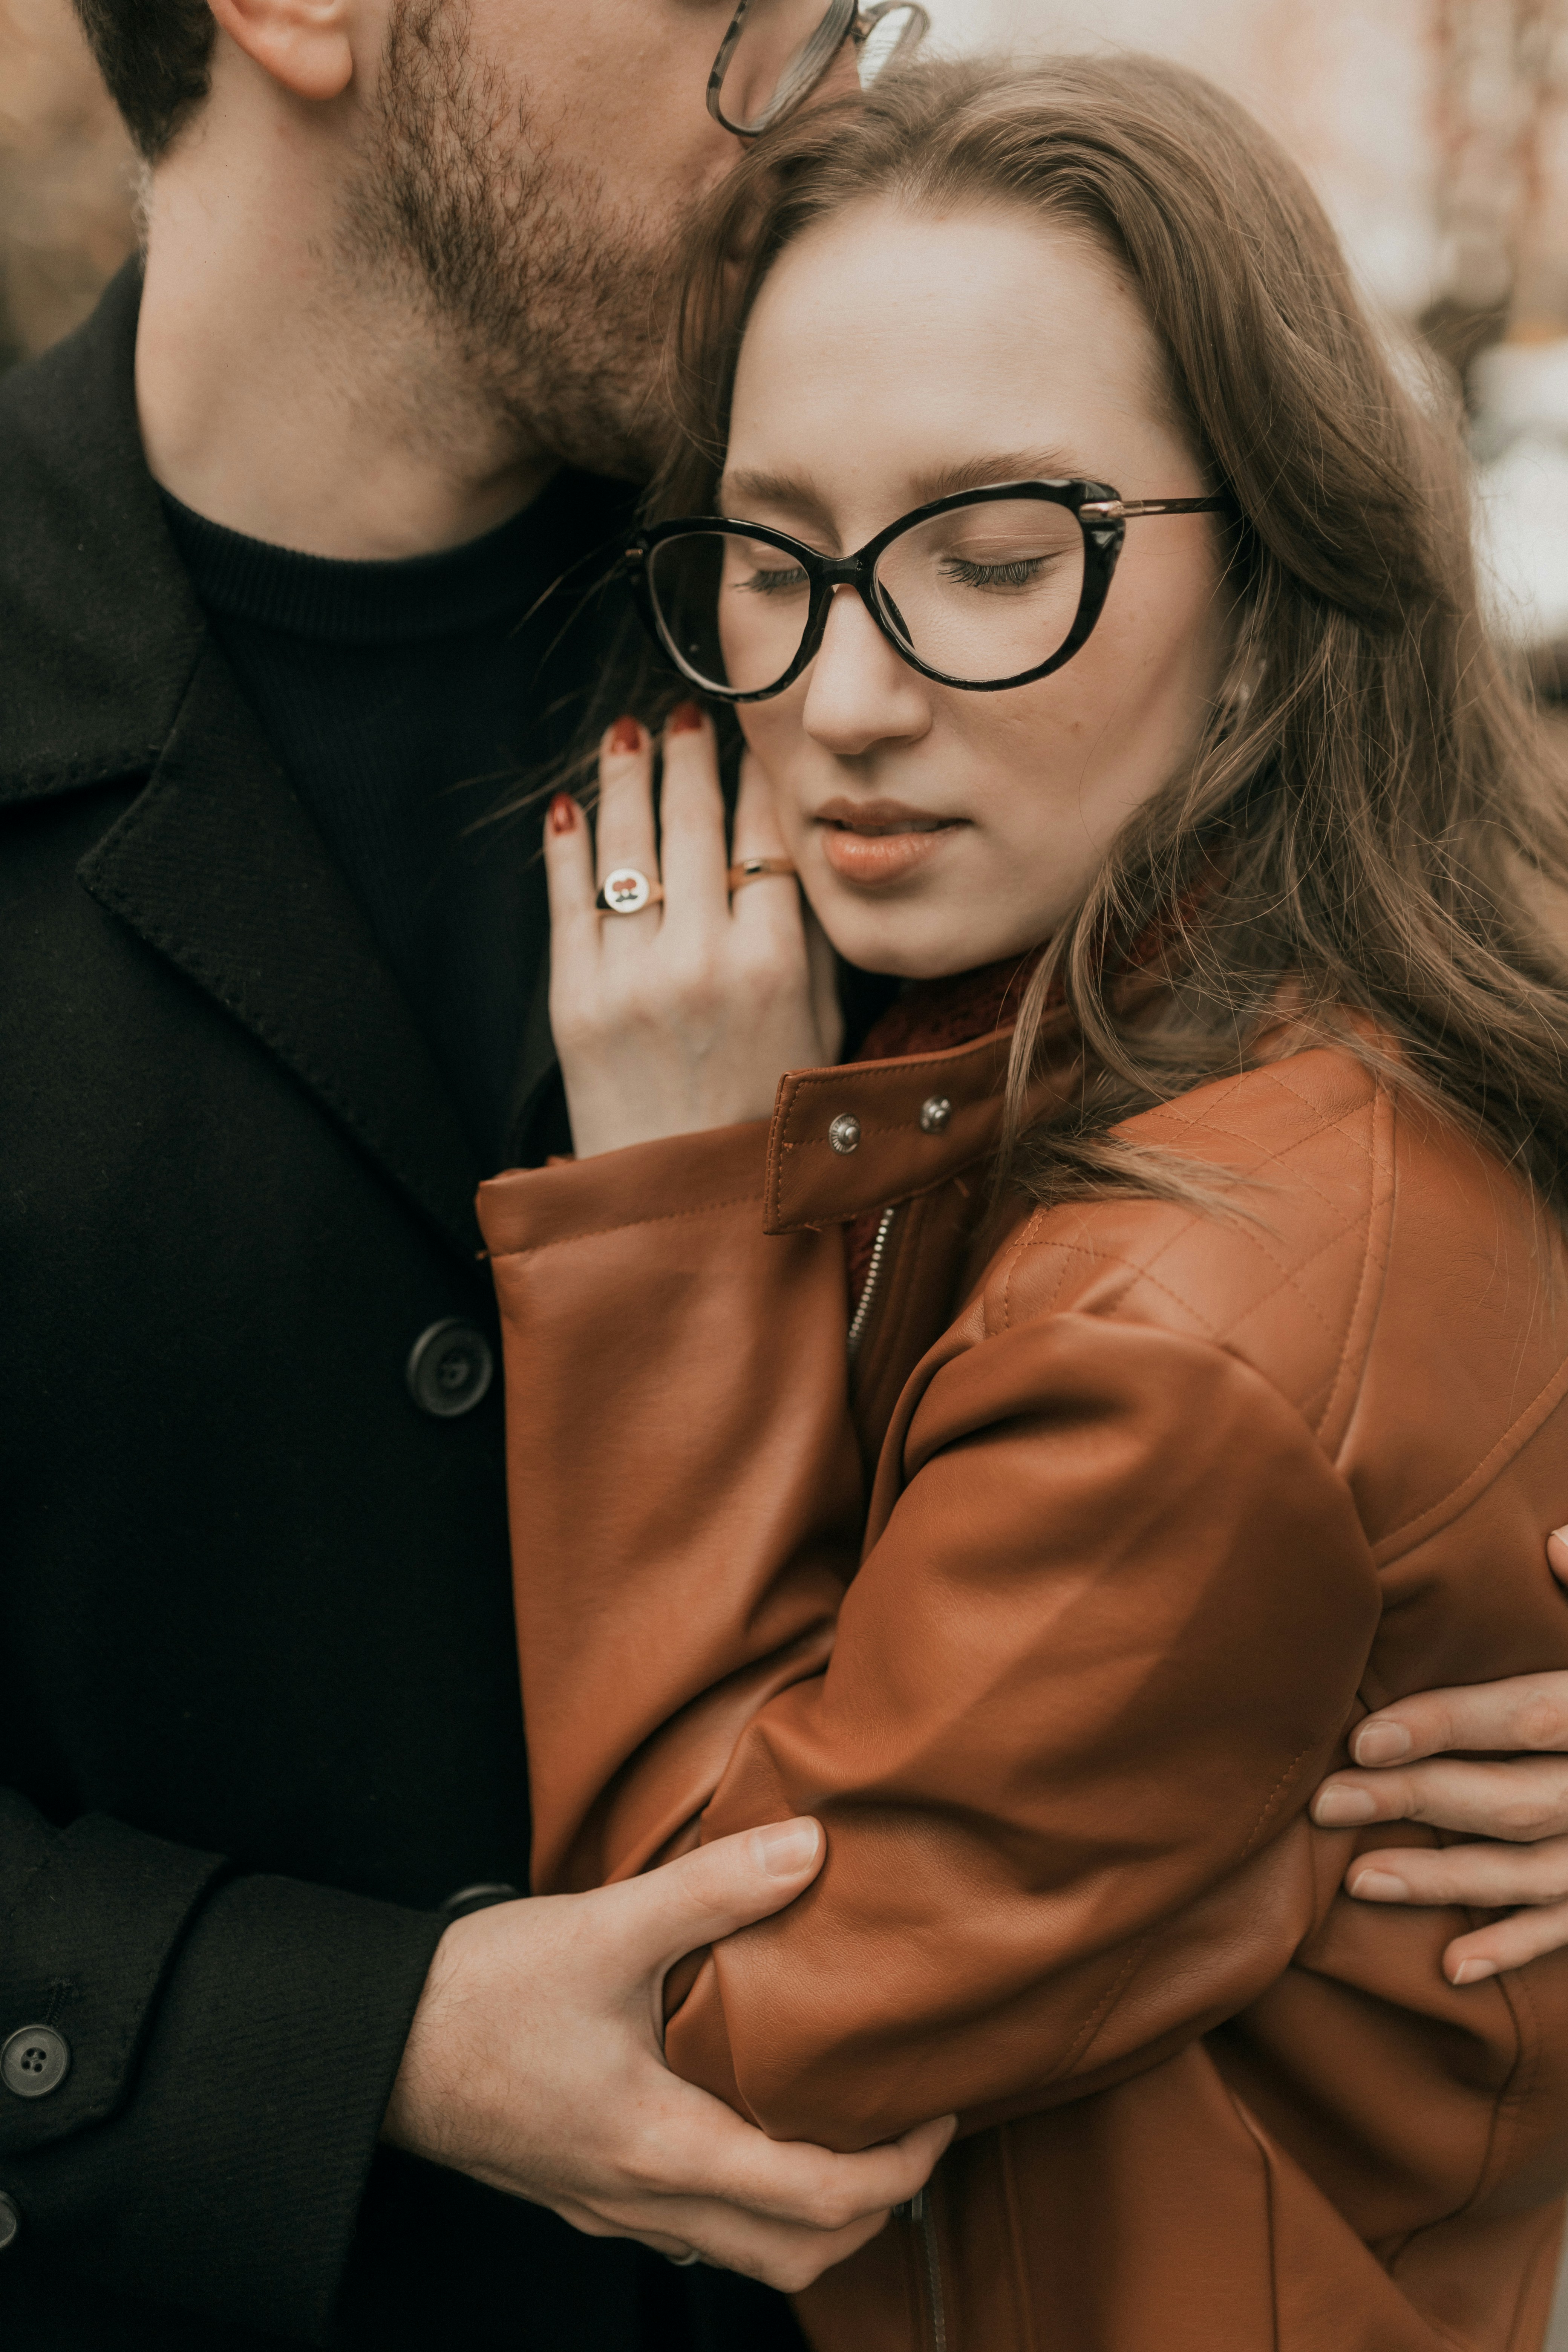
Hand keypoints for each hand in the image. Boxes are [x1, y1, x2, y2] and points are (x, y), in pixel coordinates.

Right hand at [382, 1817, 953, 2289]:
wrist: (374, 2043)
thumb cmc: (479, 1994)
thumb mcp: (604, 1927)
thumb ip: (712, 1889)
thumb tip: (811, 1848)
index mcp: (662, 2147)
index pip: (818, 2201)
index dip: (899, 2170)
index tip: (938, 2115)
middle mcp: (641, 2199)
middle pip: (792, 2256)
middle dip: (871, 2211)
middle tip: (908, 2133)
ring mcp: (607, 2205)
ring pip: (739, 2250)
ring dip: (807, 2213)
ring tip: (843, 2131)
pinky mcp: (579, 2188)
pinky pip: (688, 2225)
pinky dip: (743, 2198)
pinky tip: (747, 2127)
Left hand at [545, 707, 841, 1157]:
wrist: (688, 1205)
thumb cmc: (764, 1121)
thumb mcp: (816, 1029)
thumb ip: (807, 942)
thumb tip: (797, 854)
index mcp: (772, 964)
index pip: (764, 839)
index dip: (755, 781)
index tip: (750, 742)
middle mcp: (702, 960)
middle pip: (693, 826)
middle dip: (689, 759)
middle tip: (684, 715)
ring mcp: (631, 979)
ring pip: (627, 850)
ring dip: (627, 780)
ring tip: (629, 735)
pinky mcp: (574, 1001)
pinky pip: (567, 903)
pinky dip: (567, 847)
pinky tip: (569, 806)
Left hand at [1311, 1526, 1567, 1983]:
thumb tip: (1557, 1541)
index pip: (1524, 1718)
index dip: (1446, 1725)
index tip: (1366, 1737)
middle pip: (1512, 1800)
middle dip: (1419, 1803)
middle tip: (1327, 1802)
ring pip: (1529, 1873)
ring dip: (1445, 1882)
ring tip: (1358, 1880)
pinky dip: (1514, 1948)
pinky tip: (1452, 1966)